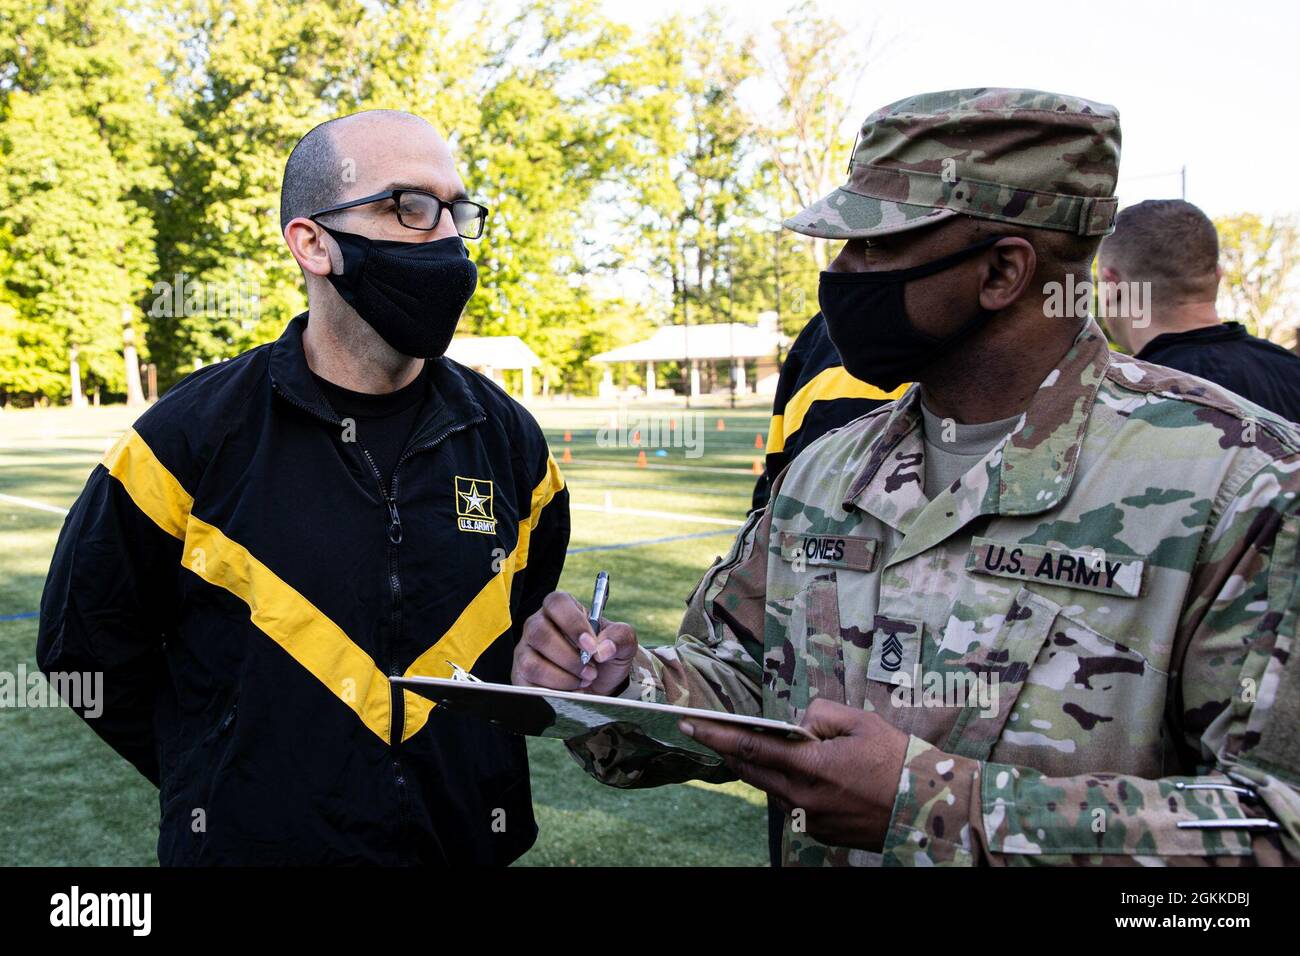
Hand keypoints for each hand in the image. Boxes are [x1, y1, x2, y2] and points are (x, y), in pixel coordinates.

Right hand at [513, 591, 638, 695]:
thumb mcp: (622, 642)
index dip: (573, 623)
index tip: (591, 646)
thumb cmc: (606, 655)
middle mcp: (538, 624)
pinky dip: (554, 690)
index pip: (556, 603)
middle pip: (539, 633)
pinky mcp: (521, 674)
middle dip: (569, 658)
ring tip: (584, 680)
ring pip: (532, 662)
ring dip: (562, 677)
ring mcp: (526, 649)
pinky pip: (529, 683)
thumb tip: (604, 649)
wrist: (601, 683)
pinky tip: (571, 690)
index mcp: (561, 608)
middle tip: (591, 670)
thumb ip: (620, 637)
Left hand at [681, 698, 909, 850]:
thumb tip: (796, 721)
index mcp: (811, 766)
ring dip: (760, 767)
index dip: (716, 735)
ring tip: (756, 745)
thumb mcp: (861, 722)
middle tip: (705, 731)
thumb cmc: (898, 761)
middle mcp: (803, 797)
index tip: (689, 724)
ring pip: (770, 788)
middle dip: (726, 749)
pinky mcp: (818, 831)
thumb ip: (820, 715)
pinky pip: (790, 802)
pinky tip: (799, 770)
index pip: (750, 748)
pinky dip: (786, 784)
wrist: (928, 809)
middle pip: (750, 771)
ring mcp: (809, 818)